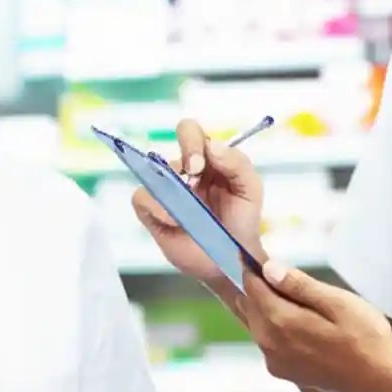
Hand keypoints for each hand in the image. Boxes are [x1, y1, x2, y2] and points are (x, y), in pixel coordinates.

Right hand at [130, 118, 264, 283]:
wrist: (233, 259)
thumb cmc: (241, 220)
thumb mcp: (249, 190)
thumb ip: (238, 163)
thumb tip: (213, 147)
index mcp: (208, 158)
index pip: (193, 132)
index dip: (193, 141)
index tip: (201, 165)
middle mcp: (185, 169)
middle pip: (175, 140)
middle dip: (187, 149)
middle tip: (194, 172)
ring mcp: (167, 189)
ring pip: (154, 169)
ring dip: (171, 185)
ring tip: (187, 209)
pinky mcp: (152, 212)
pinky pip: (142, 198)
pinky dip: (155, 206)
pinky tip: (173, 220)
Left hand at [238, 261, 391, 391]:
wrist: (382, 383)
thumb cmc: (366, 338)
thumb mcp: (337, 302)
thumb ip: (299, 285)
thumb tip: (268, 268)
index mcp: (280, 322)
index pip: (253, 286)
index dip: (250, 266)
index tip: (246, 250)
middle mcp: (269, 344)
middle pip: (249, 305)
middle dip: (252, 283)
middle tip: (257, 263)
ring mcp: (275, 361)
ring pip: (256, 323)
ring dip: (259, 303)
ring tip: (270, 284)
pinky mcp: (285, 371)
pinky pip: (265, 340)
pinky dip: (267, 322)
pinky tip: (282, 313)